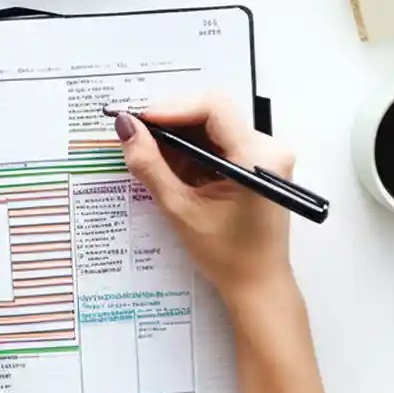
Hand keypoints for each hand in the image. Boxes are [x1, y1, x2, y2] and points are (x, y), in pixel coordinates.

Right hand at [111, 95, 335, 392]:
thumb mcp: (180, 209)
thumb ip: (150, 165)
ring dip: (180, 137)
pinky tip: (172, 167)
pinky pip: (220, 142)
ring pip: (213, 127)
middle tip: (137, 136)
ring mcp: (265, 155)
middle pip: (212, 113)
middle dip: (171, 122)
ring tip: (150, 155)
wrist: (258, 284)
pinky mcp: (257, 164)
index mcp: (257, 158)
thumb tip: (126, 129)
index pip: (213, 108)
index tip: (140, 121)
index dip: (172, 108)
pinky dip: (192, 150)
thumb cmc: (227, 255)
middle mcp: (268, 149)